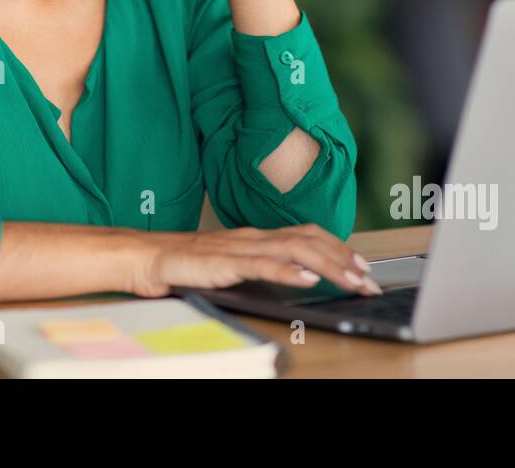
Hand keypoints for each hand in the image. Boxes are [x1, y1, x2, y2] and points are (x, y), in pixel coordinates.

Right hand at [130, 224, 382, 297]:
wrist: (146, 256)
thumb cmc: (186, 263)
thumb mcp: (232, 263)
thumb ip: (262, 265)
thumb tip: (299, 275)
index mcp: (257, 236)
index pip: (307, 234)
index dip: (338, 246)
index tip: (363, 264)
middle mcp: (253, 236)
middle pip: (309, 240)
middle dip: (343, 259)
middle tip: (369, 278)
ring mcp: (240, 247)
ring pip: (294, 250)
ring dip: (328, 265)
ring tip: (351, 279)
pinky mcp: (224, 262)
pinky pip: (261, 264)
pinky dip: (287, 270)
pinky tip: (306, 278)